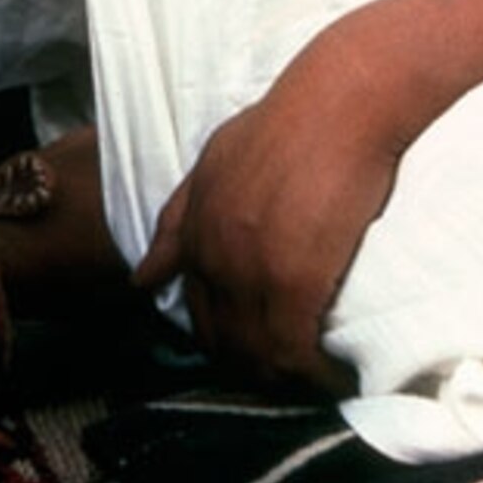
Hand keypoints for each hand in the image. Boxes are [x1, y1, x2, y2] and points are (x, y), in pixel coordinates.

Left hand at [135, 27, 410, 394]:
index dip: (228, 342)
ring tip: (312, 382)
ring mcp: (252, 269)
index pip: (197, 314)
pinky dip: (312, 376)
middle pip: (223, 343)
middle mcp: (215, 255)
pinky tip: (331, 378)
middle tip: (289, 376)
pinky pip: (293, 351)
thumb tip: (142, 277)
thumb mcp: (215, 160)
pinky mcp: (295, 278)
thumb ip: (179, 218)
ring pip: (256, 355)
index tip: (260, 351)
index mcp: (196, 230)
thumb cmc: (288, 119)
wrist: (340, 99)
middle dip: (252, 369)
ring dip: (283, 380)